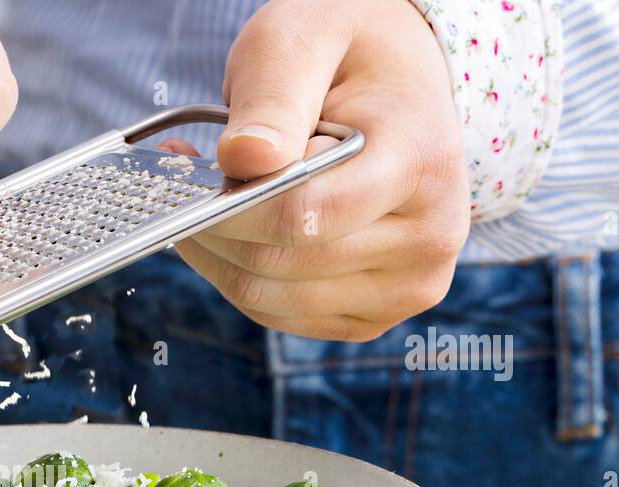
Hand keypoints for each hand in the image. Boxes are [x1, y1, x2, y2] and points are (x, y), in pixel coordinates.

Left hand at [169, 0, 469, 340]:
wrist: (402, 83)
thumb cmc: (351, 54)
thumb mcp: (306, 39)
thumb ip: (274, 98)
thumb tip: (243, 159)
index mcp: (422, 165)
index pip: (303, 217)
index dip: (229, 207)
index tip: (189, 170)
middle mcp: (429, 237)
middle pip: (281, 264)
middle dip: (217, 226)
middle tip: (191, 178)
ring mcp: (406, 285)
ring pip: (270, 299)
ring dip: (220, 254)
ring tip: (218, 195)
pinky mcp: (373, 315)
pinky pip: (278, 314)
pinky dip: (240, 276)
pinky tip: (238, 229)